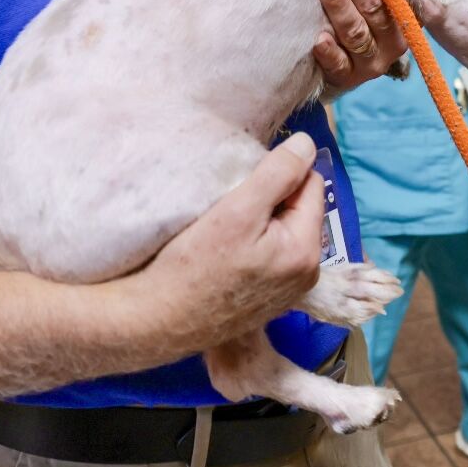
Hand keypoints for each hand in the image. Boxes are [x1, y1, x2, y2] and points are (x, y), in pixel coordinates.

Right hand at [137, 133, 325, 352]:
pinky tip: (223, 253)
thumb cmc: (193, 267)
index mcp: (307, 250)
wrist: (158, 322)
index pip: (310, 185)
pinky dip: (251, 244)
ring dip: (258, 221)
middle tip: (230, 208)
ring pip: (282, 230)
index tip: (244, 187)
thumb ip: (278, 174)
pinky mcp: (266, 298)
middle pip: (297, 208)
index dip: (279, 175)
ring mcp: (287, 289)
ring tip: (224, 231)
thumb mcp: (238, 210)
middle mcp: (306, 274)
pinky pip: (269, 253)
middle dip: (270, 199)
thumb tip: (307, 144)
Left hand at [314, 0, 457, 90]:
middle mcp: (395, 37)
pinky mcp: (348, 77)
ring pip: (358, 31)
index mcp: (408, 11)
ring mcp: (373, 59)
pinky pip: (339, 65)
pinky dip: (330, 52)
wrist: (348, 67)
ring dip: (340, 6)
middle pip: (376, 4)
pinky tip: (319, 37)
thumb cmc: (372, 15)